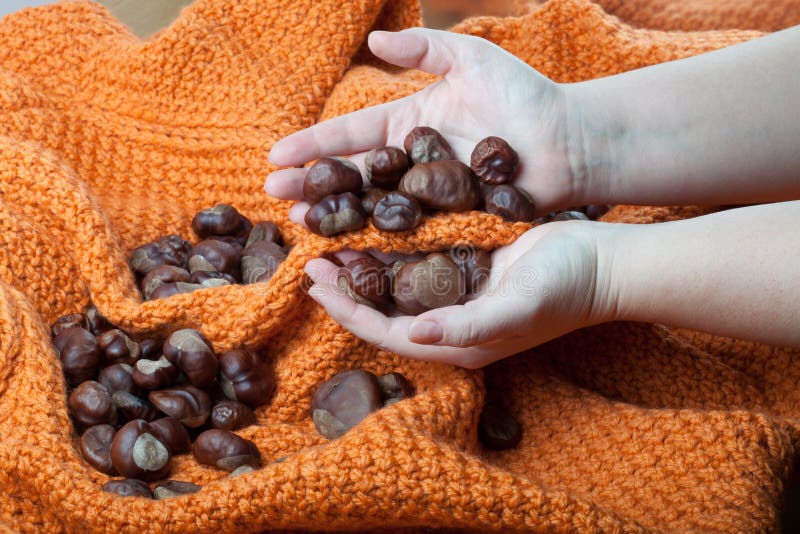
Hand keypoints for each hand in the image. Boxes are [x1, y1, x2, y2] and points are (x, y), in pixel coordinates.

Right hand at [265, 27, 587, 220]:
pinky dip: (378, 242)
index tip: (276, 156)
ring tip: (301, 224)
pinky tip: (349, 250)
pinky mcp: (450, 223)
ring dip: (336, 217)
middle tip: (274, 197)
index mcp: (408, 124)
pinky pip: (409, 234)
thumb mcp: (473, 60)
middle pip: (353, 176)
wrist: (569, 143)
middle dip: (313, 185)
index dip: (314, 145)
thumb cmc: (525, 97)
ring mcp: (428, 198)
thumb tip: (373, 43)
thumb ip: (425, 51)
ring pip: (373, 209)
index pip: (352, 136)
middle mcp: (410, 164)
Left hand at [303, 221, 617, 367]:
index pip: (385, 332)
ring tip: (329, 243)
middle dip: (345, 289)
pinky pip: (416, 261)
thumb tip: (416, 334)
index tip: (315, 285)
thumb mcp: (519, 307)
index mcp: (455, 341)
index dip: (347, 311)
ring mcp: (457, 295)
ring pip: (395, 284)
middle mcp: (449, 322)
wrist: (601, 263)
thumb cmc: (565, 289)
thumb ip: (470, 326)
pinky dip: (389, 247)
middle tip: (311, 261)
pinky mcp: (466, 268)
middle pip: (382, 309)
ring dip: (362, 266)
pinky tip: (371, 226)